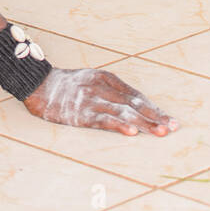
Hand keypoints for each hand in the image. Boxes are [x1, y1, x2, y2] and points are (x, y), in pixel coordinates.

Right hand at [24, 67, 178, 136]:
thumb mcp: (90, 81)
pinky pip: (103, 119)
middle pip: (134, 104)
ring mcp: (91, 99)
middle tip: (173, 128)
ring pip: (123, 112)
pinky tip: (131, 131)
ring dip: (144, 123)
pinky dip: (119, 125)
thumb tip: (132, 108)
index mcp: (106, 78)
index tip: (169, 120)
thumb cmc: (64, 86)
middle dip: (155, 116)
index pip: (136, 95)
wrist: (36, 84)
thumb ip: (108, 91)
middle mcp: (101, 87)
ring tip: (160, 132)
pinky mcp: (80, 112)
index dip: (153, 108)